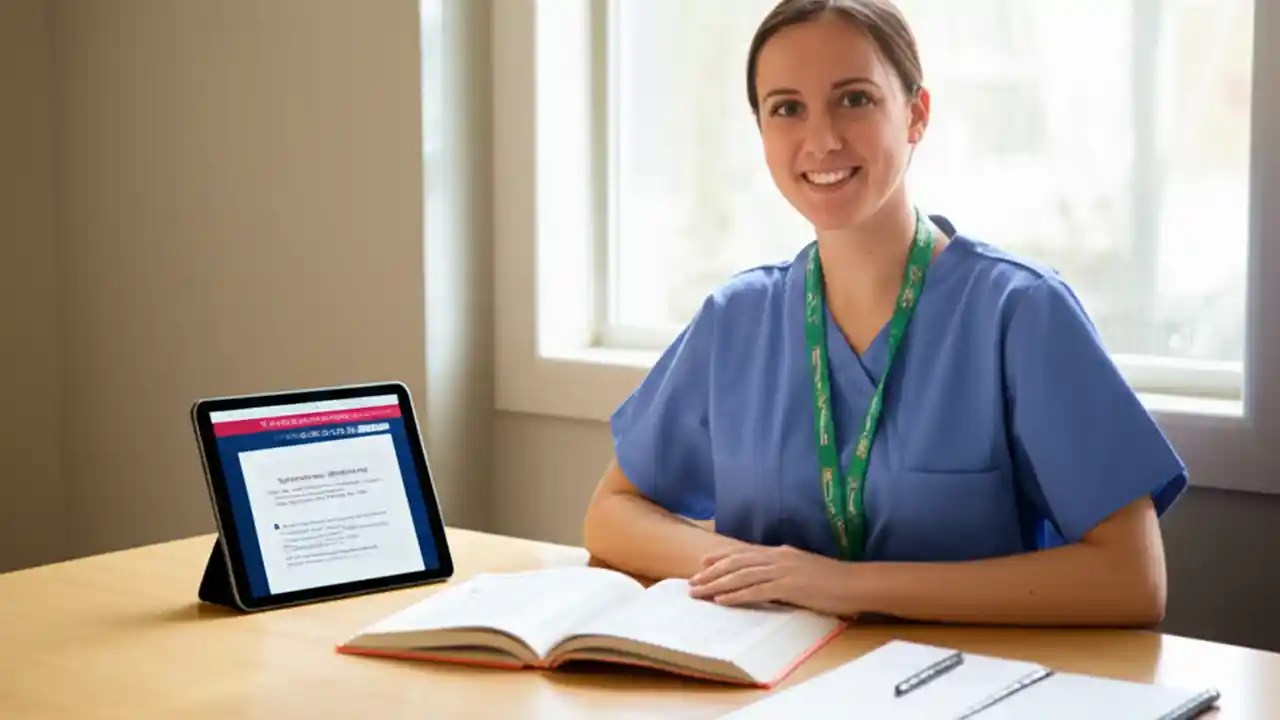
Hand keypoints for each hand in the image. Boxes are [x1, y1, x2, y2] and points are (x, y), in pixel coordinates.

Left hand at [687, 544, 860, 616]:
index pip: (744, 552)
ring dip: (716, 585)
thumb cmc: (835, 581)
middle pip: (737, 562)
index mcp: (782, 553)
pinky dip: (736, 595)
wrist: (857, 584)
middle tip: (692, 582)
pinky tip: (721, 601)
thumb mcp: (805, 570)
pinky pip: (756, 590)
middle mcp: (779, 557)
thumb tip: (768, 579)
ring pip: (741, 575)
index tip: (702, 564)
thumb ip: (785, 571)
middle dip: (712, 573)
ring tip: (698, 592)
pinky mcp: (790, 586)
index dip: (721, 558)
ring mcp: (784, 570)